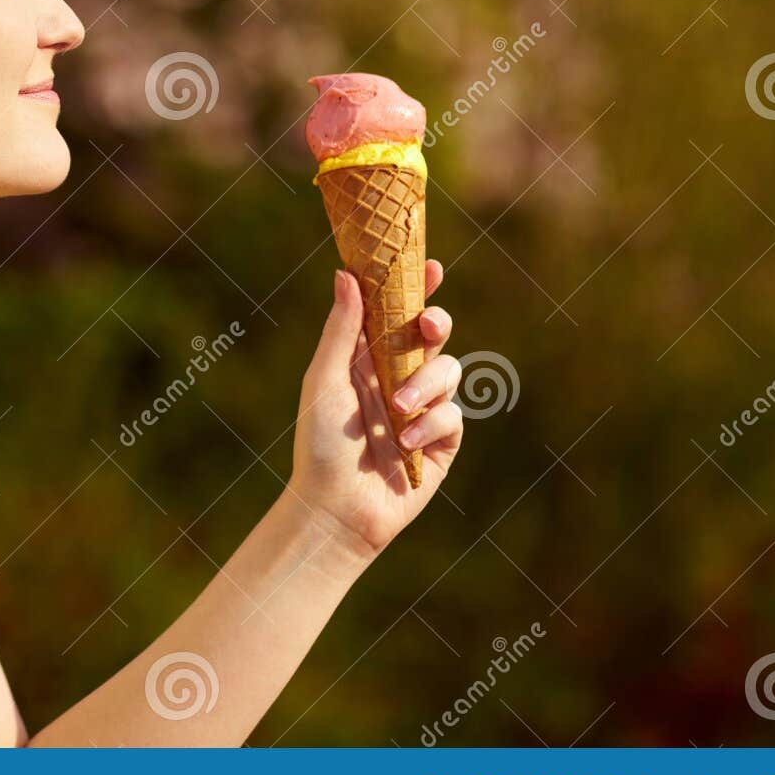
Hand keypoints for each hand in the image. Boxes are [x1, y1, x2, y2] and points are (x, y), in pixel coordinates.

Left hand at [289, 261, 463, 559]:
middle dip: (436, 323)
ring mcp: (422, 409)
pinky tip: (407, 440)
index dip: (416, 288)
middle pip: (432, 335)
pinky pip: (453, 416)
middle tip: (427, 325)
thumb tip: (346, 274)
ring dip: (426, 385)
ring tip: (399, 409)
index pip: (396, 314)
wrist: (336, 507)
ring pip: (448, 371)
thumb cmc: (320, 443)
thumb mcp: (325, 379)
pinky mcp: (440, 441)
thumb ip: (342, 330)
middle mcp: (397, 378)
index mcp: (366, 359)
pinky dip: (432, 423)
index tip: (430, 267)